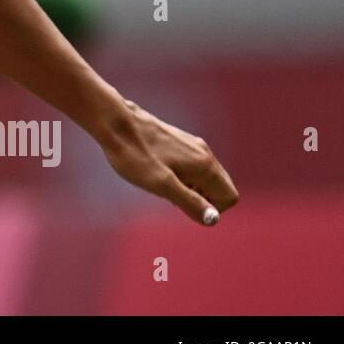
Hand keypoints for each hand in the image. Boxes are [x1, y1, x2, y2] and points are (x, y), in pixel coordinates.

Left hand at [99, 98, 238, 225]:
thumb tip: (213, 219)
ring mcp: (192, 144)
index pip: (229, 197)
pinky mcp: (179, 140)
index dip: (209, 209)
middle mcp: (204, 152)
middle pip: (221, 187)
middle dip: (202, 199)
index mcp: (204, 165)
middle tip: (171, 196)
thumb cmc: (135, 155)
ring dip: (190, 188)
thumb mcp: (162, 185)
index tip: (182, 204)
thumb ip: (190, 202)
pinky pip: (192, 166)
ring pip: (205, 177)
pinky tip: (156, 172)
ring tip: (161, 183)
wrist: (114, 123)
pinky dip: (182, 177)